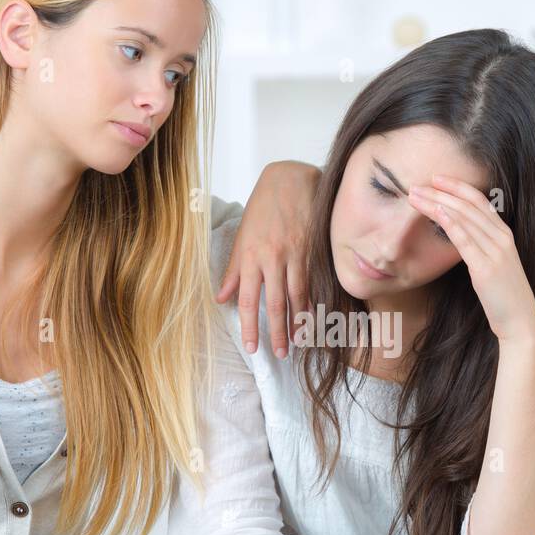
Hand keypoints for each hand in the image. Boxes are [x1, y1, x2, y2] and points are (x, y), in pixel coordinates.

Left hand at [216, 160, 320, 358]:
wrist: (291, 180)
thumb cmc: (263, 208)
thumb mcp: (242, 236)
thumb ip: (233, 269)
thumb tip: (221, 298)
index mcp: (250, 256)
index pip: (247, 300)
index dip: (249, 326)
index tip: (252, 347)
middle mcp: (272, 259)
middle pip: (275, 304)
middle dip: (276, 332)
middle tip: (278, 354)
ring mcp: (295, 255)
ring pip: (297, 296)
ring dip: (297, 322)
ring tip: (297, 341)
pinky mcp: (313, 250)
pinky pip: (312, 282)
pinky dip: (311, 302)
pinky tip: (312, 317)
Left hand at [407, 175, 534, 346]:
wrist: (520, 322)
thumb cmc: (503, 297)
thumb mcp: (494, 265)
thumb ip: (481, 248)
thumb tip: (460, 236)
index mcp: (505, 234)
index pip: (480, 201)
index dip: (458, 187)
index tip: (437, 179)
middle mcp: (502, 238)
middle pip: (469, 205)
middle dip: (442, 191)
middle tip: (418, 184)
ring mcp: (496, 252)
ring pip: (464, 217)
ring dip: (438, 203)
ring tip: (416, 196)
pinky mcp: (487, 268)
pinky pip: (466, 240)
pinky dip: (451, 223)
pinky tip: (436, 212)